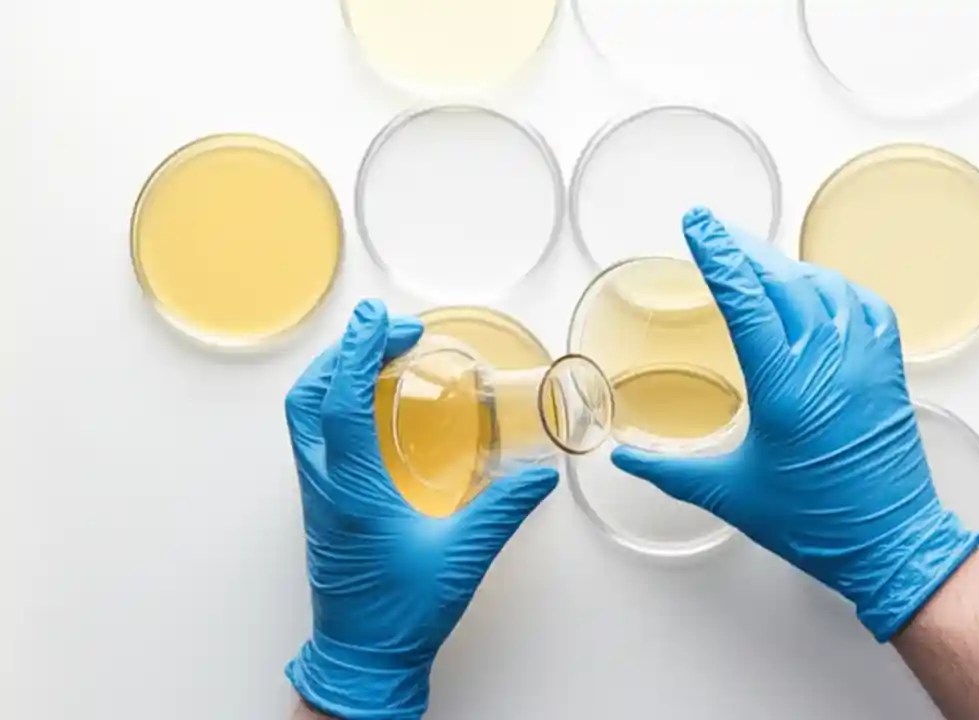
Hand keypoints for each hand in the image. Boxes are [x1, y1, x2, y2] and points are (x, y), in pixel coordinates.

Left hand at [284, 300, 558, 718]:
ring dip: (335, 376)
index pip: (339, 401)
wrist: (363, 659)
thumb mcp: (461, 557)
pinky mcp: (325, 508)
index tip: (377, 319)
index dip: (356, 351)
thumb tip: (537, 474)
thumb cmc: (399, 615)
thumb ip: (503, 510)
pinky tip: (374, 408)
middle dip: (343, 352)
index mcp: (351, 491)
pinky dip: (339, 405)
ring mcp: (319, 497)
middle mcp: (325, 486)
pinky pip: (319, 439)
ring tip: (377, 357)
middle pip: (309, 397)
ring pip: (308, 417)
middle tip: (385, 332)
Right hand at [613, 208, 978, 642]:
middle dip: (744, 249)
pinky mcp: (889, 370)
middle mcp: (828, 362)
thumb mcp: (731, 493)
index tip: (698, 222)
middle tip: (715, 230)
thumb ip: (670, 470)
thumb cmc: (813, 521)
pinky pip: (865, 306)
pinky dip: (836, 287)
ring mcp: (865, 361)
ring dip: (787, 266)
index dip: (718, 254)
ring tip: (757, 259)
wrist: (890, 543)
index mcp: (784, 387)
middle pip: (782, 280)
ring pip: (825, 286)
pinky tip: (818, 288)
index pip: (746, 299)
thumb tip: (623, 456)